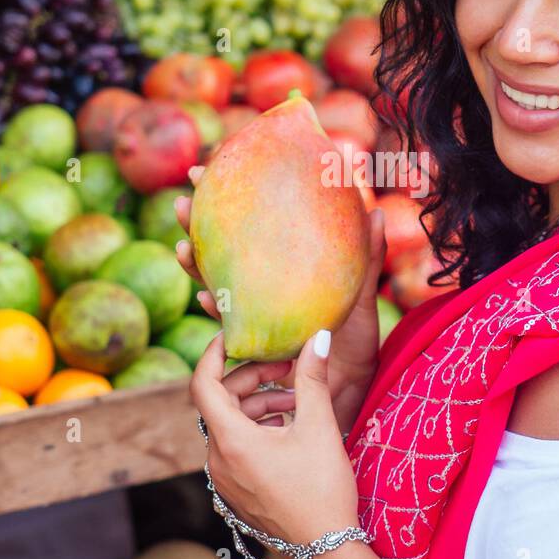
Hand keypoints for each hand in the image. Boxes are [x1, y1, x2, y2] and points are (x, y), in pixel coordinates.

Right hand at [174, 165, 387, 431]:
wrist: (349, 389)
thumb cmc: (355, 342)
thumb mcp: (362, 297)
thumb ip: (367, 258)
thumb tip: (375, 213)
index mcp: (285, 266)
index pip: (253, 223)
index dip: (228, 196)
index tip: (208, 169)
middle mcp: (264, 285)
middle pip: (222, 245)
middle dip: (197, 224)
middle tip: (182, 203)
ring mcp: (253, 311)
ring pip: (215, 280)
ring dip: (195, 263)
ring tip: (183, 246)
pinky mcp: (250, 342)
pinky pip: (226, 322)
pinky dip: (216, 308)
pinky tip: (206, 296)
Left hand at [190, 329, 358, 546]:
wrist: (326, 549)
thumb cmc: (321, 490)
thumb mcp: (319, 427)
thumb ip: (313, 378)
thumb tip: (318, 337)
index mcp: (230, 440)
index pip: (202, 383)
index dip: (213, 353)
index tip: (233, 335)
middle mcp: (218, 459)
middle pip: (220, 401)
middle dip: (250, 379)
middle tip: (285, 369)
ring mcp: (224, 479)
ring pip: (229, 425)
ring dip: (257, 405)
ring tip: (296, 401)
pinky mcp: (236, 491)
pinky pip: (235, 448)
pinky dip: (256, 429)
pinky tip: (288, 428)